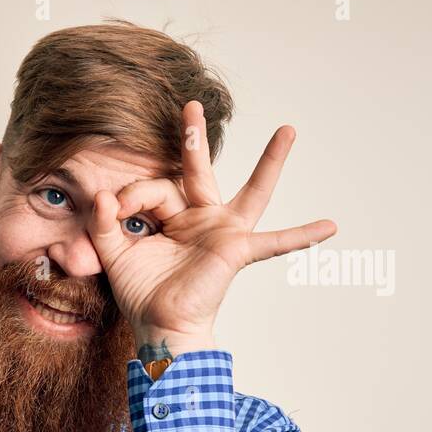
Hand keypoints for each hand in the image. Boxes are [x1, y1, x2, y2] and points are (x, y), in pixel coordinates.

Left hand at [87, 99, 337, 358]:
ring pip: (252, 191)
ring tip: (288, 130)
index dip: (132, 195)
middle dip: (193, 139)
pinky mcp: (238, 250)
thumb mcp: (114, 254)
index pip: (154, 188)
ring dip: (270, 161)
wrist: (160, 327)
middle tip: (189, 105)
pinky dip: (302, 236)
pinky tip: (330, 226)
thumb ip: (103, 224)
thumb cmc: (142, 294)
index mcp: (173, 218)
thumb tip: (101, 194)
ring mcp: (223, 231)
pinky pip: (276, 242)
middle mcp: (201, 219)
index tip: (114, 211)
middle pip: (198, 172)